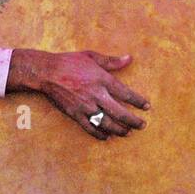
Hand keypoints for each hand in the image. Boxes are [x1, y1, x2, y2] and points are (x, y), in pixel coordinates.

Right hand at [8, 48, 149, 140]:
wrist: (47, 72)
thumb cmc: (70, 62)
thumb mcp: (92, 56)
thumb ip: (112, 61)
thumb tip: (129, 58)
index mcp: (102, 79)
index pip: (126, 93)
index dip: (138, 101)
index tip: (147, 107)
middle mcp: (96, 95)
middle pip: (119, 112)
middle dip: (133, 121)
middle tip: (142, 125)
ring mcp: (85, 106)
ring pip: (107, 123)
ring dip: (119, 130)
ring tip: (128, 133)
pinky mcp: (75, 114)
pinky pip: (90, 128)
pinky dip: (100, 134)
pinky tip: (107, 137)